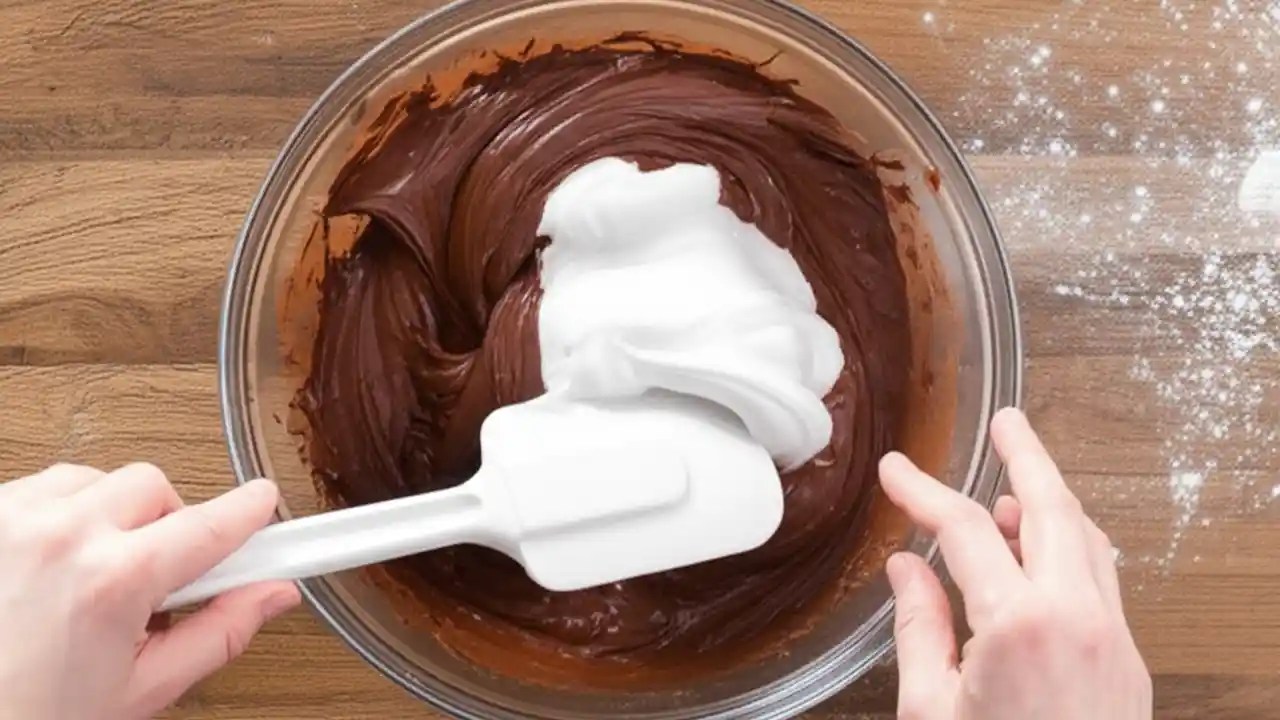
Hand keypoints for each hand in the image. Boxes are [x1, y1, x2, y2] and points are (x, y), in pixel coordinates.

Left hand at [0, 463, 300, 719]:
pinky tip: (50, 565)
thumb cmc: (28, 716)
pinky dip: (55, 516)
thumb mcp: (141, 689)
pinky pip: (37, 488)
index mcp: (111, 581)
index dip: (247, 514)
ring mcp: (10, 520)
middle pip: (152, 486)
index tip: (263, 503)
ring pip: (93, 479)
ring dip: (107, 514)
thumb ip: (219, 633)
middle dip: (167, 523)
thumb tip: (270, 595)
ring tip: (92, 572)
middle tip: (156, 574)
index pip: (209, 526)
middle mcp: (59, 536)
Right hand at [879, 408, 1151, 719]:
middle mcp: (1077, 621)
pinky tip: (1046, 550)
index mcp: (1017, 627)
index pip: (967, 530)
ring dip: (1053, 500)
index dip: (926, 492)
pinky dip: (1073, 546)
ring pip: (1088, 539)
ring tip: (1016, 483)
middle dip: (1027, 455)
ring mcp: (1112, 640)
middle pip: (1054, 509)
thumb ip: (918, 628)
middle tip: (1007, 422)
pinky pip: (1102, 578)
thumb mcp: (929, 709)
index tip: (898, 473)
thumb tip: (906, 572)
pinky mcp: (1127, 663)